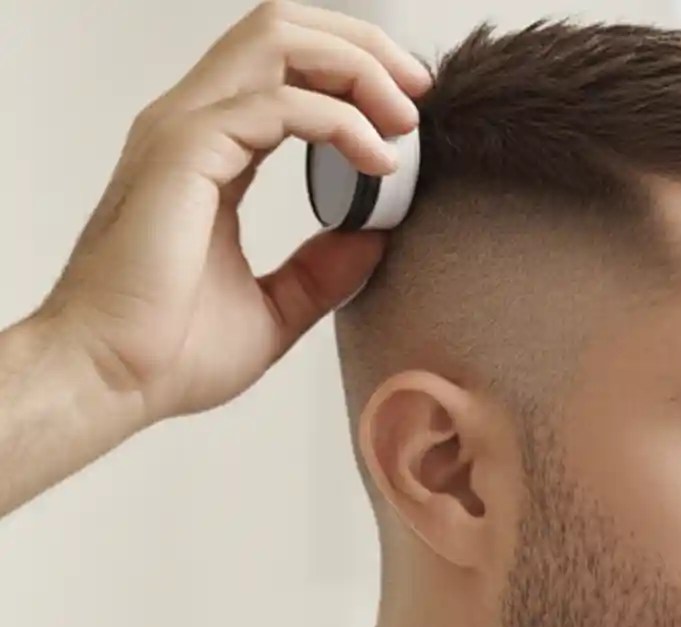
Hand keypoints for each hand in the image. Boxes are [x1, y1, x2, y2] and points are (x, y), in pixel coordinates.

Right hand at [39, 0, 430, 425]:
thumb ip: (324, 269)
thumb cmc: (166, 352)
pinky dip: (340, 121)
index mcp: (210, 151)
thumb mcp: (276, 306)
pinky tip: (375, 159)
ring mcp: (184, 132)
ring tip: (402, 120)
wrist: (110, 383)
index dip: (351, 72)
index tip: (405, 113)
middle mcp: (193, 126)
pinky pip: (279, 103)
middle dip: (362, 48)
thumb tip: (375, 238)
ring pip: (279, 41)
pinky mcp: (186, 153)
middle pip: (283, 31)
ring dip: (356, 68)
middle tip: (416, 94)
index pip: (283, 69)